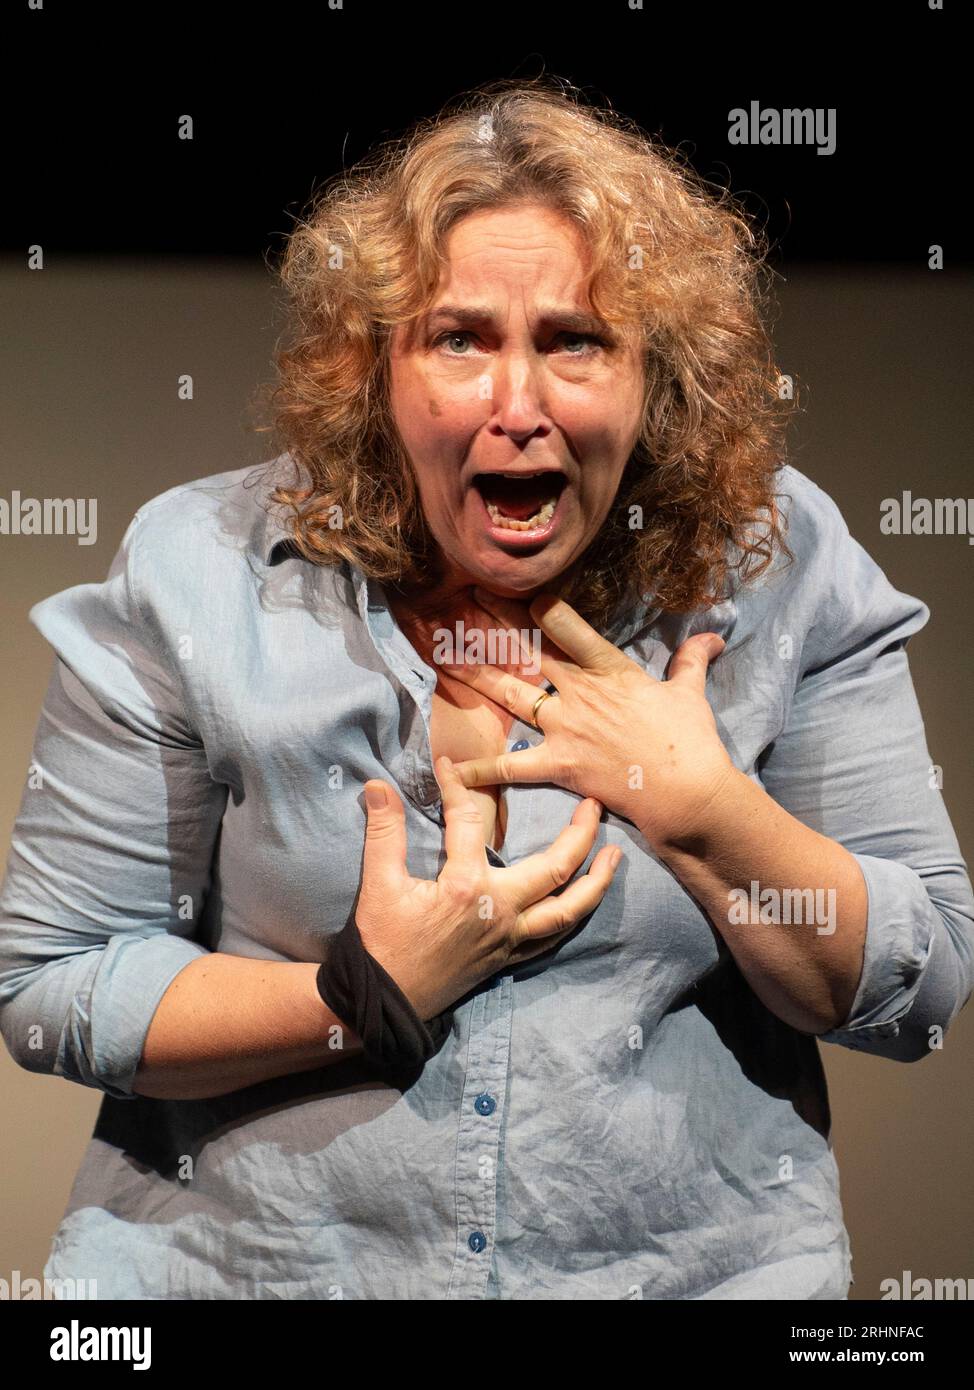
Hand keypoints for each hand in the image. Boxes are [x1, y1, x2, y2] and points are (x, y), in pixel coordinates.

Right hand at [353, 756, 621, 1019]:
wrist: (384, 1001)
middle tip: (594, 804)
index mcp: (468, 886)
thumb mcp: (379, 883)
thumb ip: (384, 832)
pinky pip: (552, 937)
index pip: (469, 822)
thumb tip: (377, 786)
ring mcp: (509, 938)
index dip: (458, 788)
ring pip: (568, 910)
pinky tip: (582, 903)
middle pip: (554, 868)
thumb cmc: (382, 942)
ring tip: (615, 857)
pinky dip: (573, 918)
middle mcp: (500, 910)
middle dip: (580, 834)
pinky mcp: (508, 958)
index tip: (450, 765)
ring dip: (595, 882)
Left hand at [441, 587, 735, 852]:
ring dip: (474, 673)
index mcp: (609, 668)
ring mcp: (565, 727)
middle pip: (527, 651)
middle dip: (493, 624)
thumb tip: (715, 635)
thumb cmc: (691, 740)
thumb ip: (692, 660)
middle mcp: (580, 692)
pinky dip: (481, 768)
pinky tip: (452, 766)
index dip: (541, 607)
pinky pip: (512, 766)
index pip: (568, 626)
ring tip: (443, 655)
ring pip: (510, 693)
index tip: (520, 590)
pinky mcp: (559, 765)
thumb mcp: (690, 693)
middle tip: (463, 601)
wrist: (686, 791)